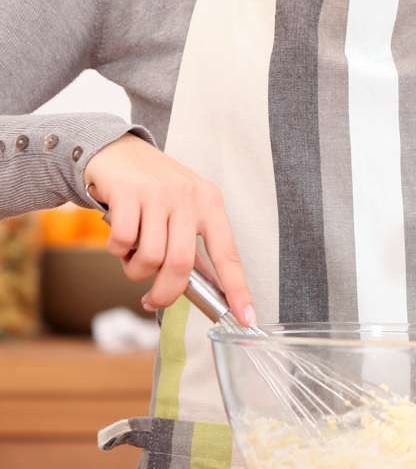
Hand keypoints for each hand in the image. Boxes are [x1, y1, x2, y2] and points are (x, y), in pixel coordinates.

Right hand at [84, 133, 253, 323]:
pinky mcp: (129, 193)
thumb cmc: (154, 189)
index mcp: (210, 203)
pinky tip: (119, 239)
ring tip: (132, 256)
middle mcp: (188, 197)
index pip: (228, 253)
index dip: (237, 289)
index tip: (246, 318)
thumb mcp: (184, 208)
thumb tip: (204, 290)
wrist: (117, 150)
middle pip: (180, 264)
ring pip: (150, 257)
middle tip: (153, 301)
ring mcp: (158, 193)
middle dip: (165, 293)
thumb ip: (193, 244)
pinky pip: (123, 243)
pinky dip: (116, 251)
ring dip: (136, 270)